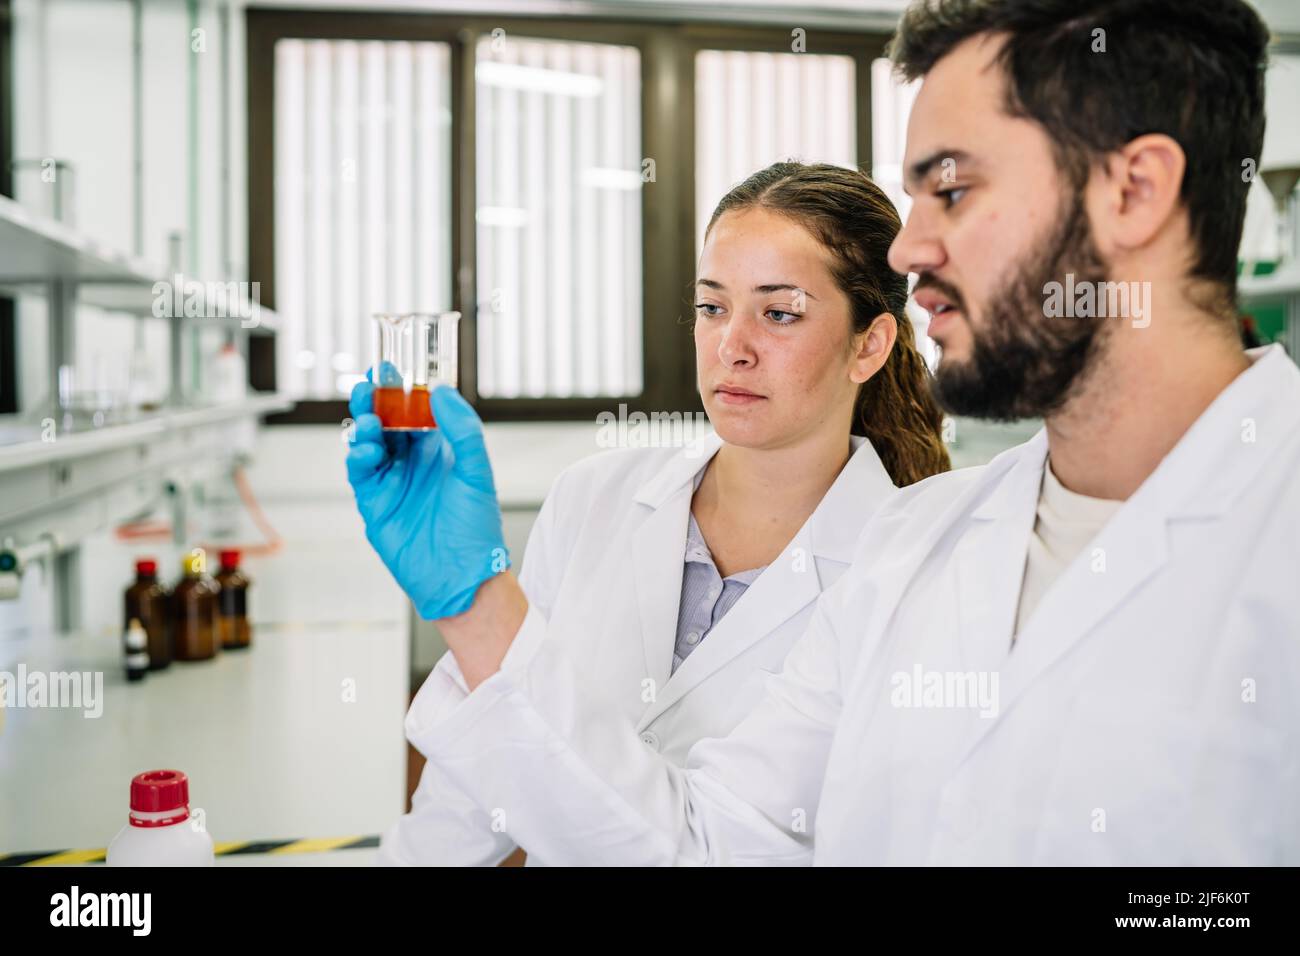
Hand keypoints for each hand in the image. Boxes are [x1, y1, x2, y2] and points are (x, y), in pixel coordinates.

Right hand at [346, 374, 509, 619]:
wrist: (461, 576)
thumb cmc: (476, 528)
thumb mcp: (476, 472)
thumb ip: (462, 430)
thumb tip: (441, 392)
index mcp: (439, 450)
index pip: (416, 410)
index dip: (402, 390)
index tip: (392, 369)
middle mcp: (413, 462)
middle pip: (386, 422)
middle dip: (374, 402)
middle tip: (369, 385)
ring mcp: (392, 482)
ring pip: (369, 443)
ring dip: (365, 427)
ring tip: (370, 421)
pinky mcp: (375, 504)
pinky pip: (360, 473)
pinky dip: (358, 457)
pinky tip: (365, 450)